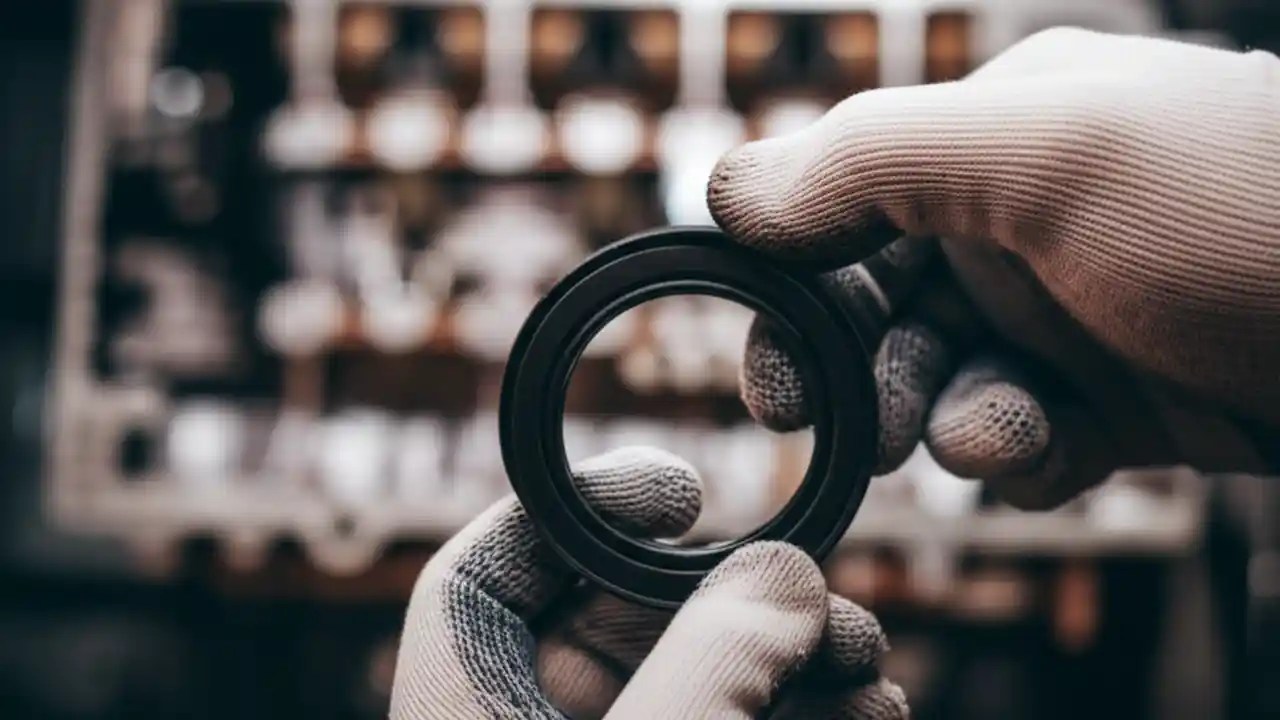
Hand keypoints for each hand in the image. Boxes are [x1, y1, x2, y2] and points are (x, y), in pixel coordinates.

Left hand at [390, 447, 906, 718]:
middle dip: (727, 596)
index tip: (681, 488)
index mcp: (462, 714)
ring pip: (683, 685)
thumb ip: (706, 673)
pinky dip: (795, 718)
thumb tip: (781, 570)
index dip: (574, 510)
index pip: (479, 577)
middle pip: (607, 627)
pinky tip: (871, 707)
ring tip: (870, 654)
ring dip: (782, 659)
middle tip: (816, 582)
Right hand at [708, 28, 1279, 508]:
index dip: (794, 289)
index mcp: (1001, 132)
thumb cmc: (1244, 212)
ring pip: (951, 381)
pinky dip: (1018, 455)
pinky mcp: (1123, 400)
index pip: (849, 205)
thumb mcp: (1045, 151)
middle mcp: (1029, 218)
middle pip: (890, 306)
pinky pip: (1026, 436)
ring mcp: (1076, 313)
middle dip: (867, 370)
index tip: (767, 367)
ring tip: (982, 433)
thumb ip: (870, 160)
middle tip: (855, 423)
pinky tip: (1039, 453)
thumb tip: (728, 187)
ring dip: (947, 418)